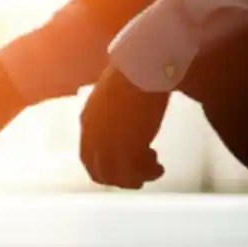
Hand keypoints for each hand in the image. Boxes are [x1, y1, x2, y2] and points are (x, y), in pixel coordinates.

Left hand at [79, 67, 168, 188]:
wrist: (141, 68)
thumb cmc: (132, 75)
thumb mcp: (111, 98)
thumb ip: (109, 116)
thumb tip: (120, 127)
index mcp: (88, 122)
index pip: (89, 158)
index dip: (106, 168)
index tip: (124, 166)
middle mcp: (93, 137)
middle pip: (100, 173)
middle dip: (121, 179)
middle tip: (140, 174)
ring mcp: (110, 142)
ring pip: (118, 177)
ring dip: (137, 178)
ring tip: (155, 169)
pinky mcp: (129, 145)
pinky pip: (136, 172)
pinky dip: (148, 173)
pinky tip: (159, 166)